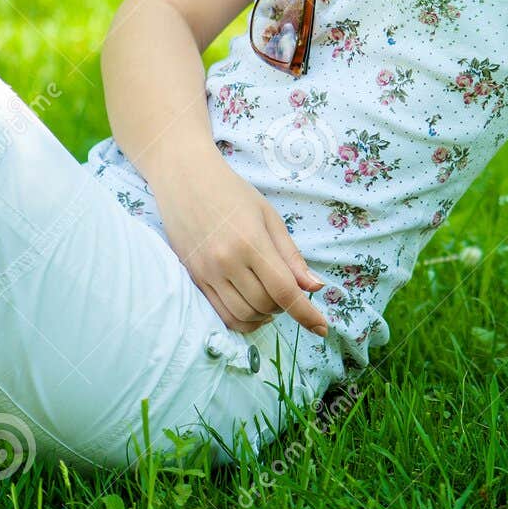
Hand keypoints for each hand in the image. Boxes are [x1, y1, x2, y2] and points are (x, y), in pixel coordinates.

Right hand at [154, 159, 328, 337]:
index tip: (322, 329)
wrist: (185, 179)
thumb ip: (291, 256)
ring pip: (243, 316)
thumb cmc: (232, 192)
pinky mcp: (194, 279)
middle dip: (284, 306)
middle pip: (265, 305)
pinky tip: (251, 307)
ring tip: (270, 299)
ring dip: (264, 315)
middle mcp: (226, 262)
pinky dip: (242, 319)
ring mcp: (206, 273)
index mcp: (251, 242)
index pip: (284, 290)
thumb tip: (314, 287)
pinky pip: (221, 314)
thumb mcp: (269, 217)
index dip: (306, 314)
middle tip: (288, 290)